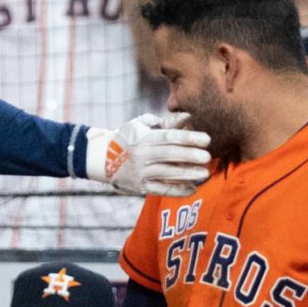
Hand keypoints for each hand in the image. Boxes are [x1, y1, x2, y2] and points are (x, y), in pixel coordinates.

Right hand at [88, 112, 211, 196]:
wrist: (100, 157)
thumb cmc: (125, 137)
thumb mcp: (140, 125)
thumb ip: (165, 122)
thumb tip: (188, 116)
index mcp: (144, 138)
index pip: (169, 137)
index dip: (189, 138)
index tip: (207, 139)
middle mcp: (142, 155)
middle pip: (170, 154)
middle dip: (190, 156)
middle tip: (208, 157)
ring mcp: (140, 172)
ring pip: (167, 173)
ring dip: (187, 174)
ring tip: (204, 173)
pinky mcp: (139, 187)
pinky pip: (160, 189)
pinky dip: (177, 190)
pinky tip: (192, 189)